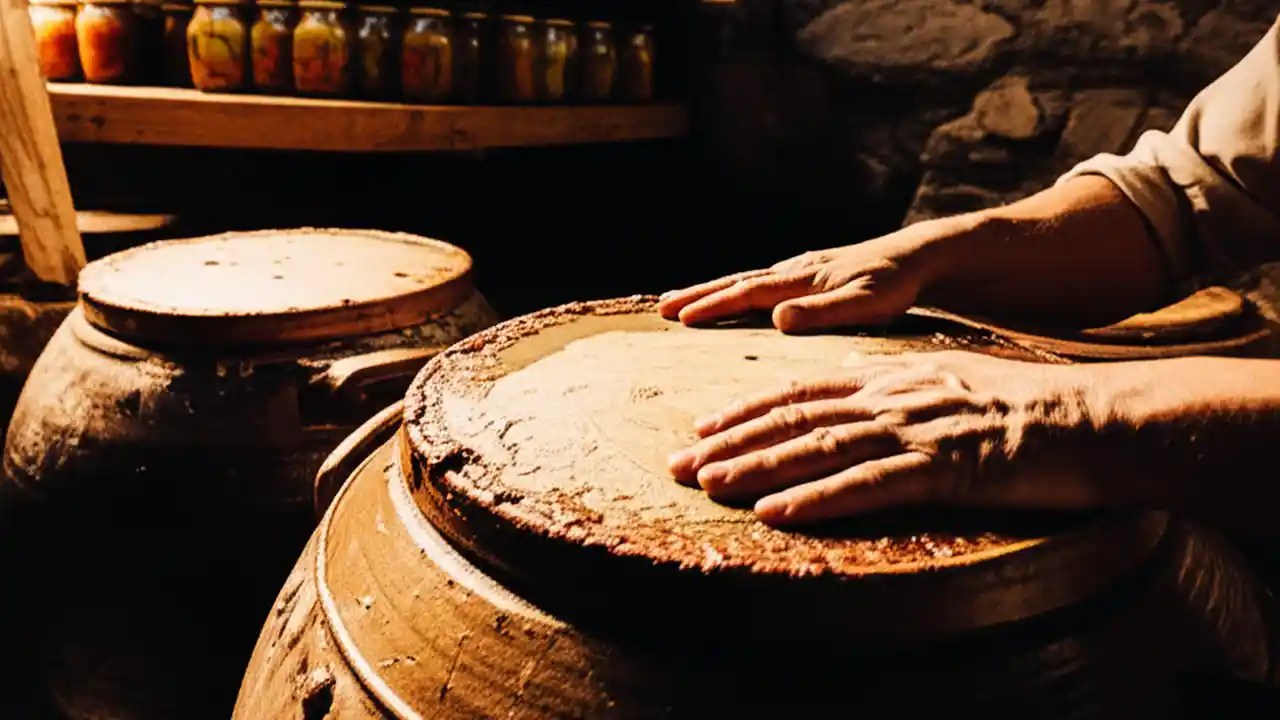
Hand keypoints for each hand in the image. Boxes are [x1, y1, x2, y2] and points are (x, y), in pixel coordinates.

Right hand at [656, 223, 949, 332]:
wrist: (918, 255)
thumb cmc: (896, 285)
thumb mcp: (867, 304)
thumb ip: (824, 312)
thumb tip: (776, 318)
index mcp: (802, 280)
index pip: (747, 293)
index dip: (712, 305)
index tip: (680, 317)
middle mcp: (794, 271)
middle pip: (736, 282)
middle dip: (697, 295)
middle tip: (661, 308)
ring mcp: (799, 270)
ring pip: (745, 280)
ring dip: (711, 291)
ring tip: (679, 302)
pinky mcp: (808, 273)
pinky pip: (760, 282)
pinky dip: (735, 289)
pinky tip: (730, 297)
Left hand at [666, 351, 1124, 525]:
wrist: (1097, 418)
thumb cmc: (1032, 410)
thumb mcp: (953, 388)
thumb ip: (902, 396)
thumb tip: (859, 406)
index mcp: (894, 379)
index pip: (803, 393)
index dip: (747, 411)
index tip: (704, 429)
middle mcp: (893, 397)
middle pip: (794, 419)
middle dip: (731, 442)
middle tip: (680, 464)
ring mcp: (916, 431)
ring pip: (817, 449)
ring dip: (757, 470)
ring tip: (708, 486)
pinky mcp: (944, 469)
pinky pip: (867, 486)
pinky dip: (816, 500)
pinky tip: (777, 514)